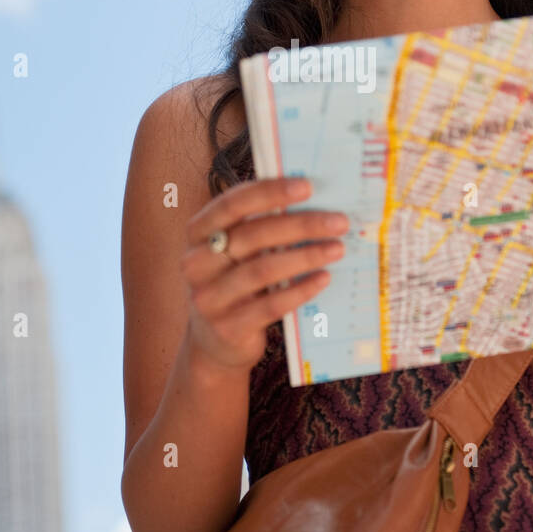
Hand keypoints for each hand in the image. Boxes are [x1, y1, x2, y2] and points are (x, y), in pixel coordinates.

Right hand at [181, 176, 348, 372]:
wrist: (215, 345)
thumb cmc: (234, 284)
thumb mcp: (234, 253)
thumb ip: (258, 227)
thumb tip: (310, 200)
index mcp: (197, 234)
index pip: (231, 204)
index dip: (269, 192)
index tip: (307, 187)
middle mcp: (195, 264)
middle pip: (252, 236)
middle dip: (300, 225)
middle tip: (337, 222)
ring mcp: (209, 298)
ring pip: (262, 270)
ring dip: (305, 257)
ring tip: (337, 248)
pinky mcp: (228, 328)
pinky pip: (269, 305)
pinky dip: (300, 290)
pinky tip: (323, 279)